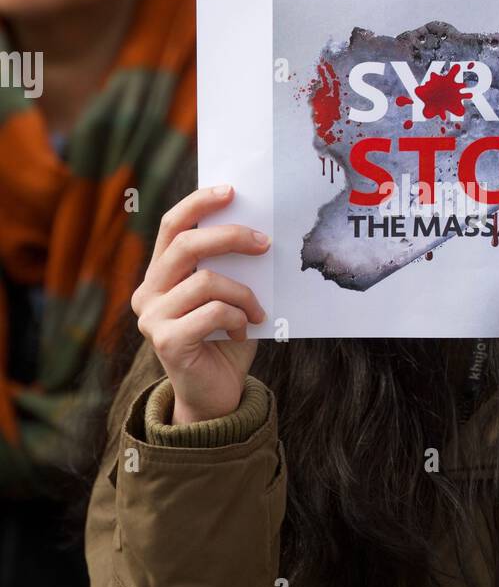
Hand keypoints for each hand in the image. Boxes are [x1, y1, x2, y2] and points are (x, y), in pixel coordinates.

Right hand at [131, 185, 269, 423]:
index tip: (231, 191)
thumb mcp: (229, 297)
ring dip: (243, 294)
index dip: (198, 203)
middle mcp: (147, 293)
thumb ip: (230, 269)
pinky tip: (242, 335)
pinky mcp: (165, 341)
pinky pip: (213, 313)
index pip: (171, 226)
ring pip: (206, 281)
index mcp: (159, 276)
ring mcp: (152, 317)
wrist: (217, 395)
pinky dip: (238, 319)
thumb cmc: (226, 341)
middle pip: (185, 244)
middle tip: (264, 242)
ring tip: (256, 312)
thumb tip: (257, 231)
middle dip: (230, 237)